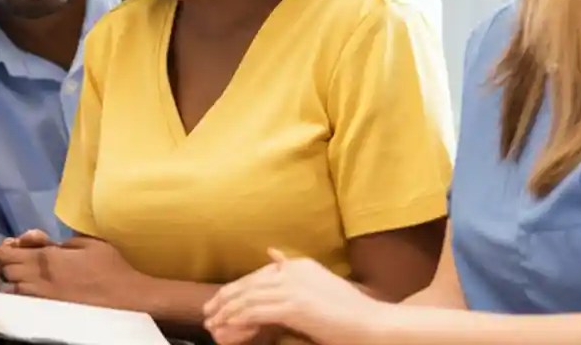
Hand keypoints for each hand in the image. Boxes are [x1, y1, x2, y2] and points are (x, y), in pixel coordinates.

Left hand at [0, 235, 147, 310]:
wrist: (128, 301)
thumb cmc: (110, 269)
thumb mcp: (86, 243)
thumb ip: (55, 241)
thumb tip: (31, 239)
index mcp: (45, 259)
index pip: (4, 254)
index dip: (6, 249)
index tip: (17, 247)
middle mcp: (36, 282)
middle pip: (3, 273)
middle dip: (7, 264)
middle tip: (22, 261)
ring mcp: (39, 302)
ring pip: (8, 291)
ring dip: (12, 282)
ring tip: (26, 278)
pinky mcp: (45, 315)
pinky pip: (19, 306)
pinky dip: (19, 298)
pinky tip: (33, 293)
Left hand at [204, 249, 384, 344]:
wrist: (372, 323)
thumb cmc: (349, 310)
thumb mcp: (318, 282)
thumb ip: (293, 268)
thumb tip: (273, 253)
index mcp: (298, 265)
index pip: (258, 274)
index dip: (237, 288)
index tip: (221, 301)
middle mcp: (293, 271)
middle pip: (248, 284)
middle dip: (225, 298)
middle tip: (208, 312)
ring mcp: (293, 287)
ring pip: (247, 297)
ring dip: (226, 311)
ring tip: (213, 323)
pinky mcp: (294, 306)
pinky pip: (255, 312)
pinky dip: (238, 319)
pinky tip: (228, 327)